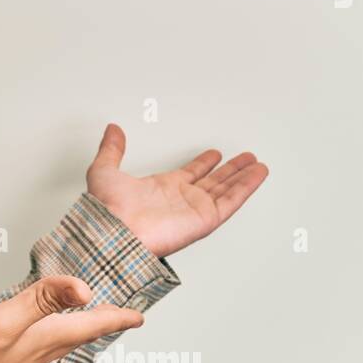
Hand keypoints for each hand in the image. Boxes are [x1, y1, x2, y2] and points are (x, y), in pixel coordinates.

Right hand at [0, 274, 141, 362]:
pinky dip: (49, 337)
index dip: (115, 317)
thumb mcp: (4, 322)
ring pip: (59, 344)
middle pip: (78, 336)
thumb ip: (41, 301)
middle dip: (100, 323)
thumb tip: (85, 288)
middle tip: (120, 317)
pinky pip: (36, 348)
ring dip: (77, 331)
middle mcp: (36, 354)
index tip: (138, 316)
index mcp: (43, 340)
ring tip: (85, 321)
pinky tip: (37, 336)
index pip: (89, 326)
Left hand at [86, 123, 268, 259]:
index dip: (202, 164)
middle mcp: (179, 201)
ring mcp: (194, 210)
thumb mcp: (104, 171)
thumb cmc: (107, 210)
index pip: (189, 174)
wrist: (115, 231)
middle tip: (245, 158)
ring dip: (242, 176)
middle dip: (229, 170)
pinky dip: (247, 187)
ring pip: (225, 190)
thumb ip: (111, 149)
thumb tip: (112, 130)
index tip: (214, 154)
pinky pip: (232, 201)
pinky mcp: (205, 220)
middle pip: (212, 182)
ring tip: (257, 163)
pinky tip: (258, 174)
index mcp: (160, 190)